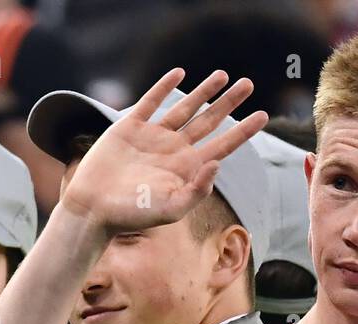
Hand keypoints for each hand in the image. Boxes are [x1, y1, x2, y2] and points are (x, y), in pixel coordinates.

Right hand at [59, 68, 267, 235]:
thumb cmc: (132, 215)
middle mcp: (174, 150)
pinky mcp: (130, 127)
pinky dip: (164, 87)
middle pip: (209, 121)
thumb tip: (218, 163)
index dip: (243, 131)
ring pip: (185, 108)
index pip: (223, 146)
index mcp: (187, 169)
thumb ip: (197, 190)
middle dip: (229, 103)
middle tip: (248, 84)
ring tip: (223, 75)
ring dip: (204, 91)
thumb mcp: (170, 209)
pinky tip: (179, 73)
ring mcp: (153, 137)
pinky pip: (151, 102)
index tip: (263, 115)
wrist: (93, 208)